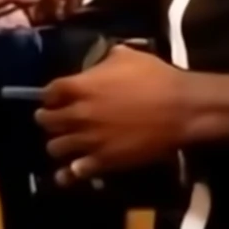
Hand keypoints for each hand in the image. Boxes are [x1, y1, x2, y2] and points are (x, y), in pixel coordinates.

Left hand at [35, 45, 185, 184]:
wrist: (182, 109)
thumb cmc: (156, 78)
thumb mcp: (127, 56)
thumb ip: (103, 60)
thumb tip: (97, 64)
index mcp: (80, 86)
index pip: (48, 92)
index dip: (49, 95)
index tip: (54, 97)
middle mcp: (78, 114)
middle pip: (46, 121)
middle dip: (48, 119)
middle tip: (54, 119)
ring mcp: (89, 140)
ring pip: (55, 148)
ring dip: (58, 144)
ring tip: (66, 143)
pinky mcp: (103, 161)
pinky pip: (74, 172)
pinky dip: (70, 171)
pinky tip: (73, 168)